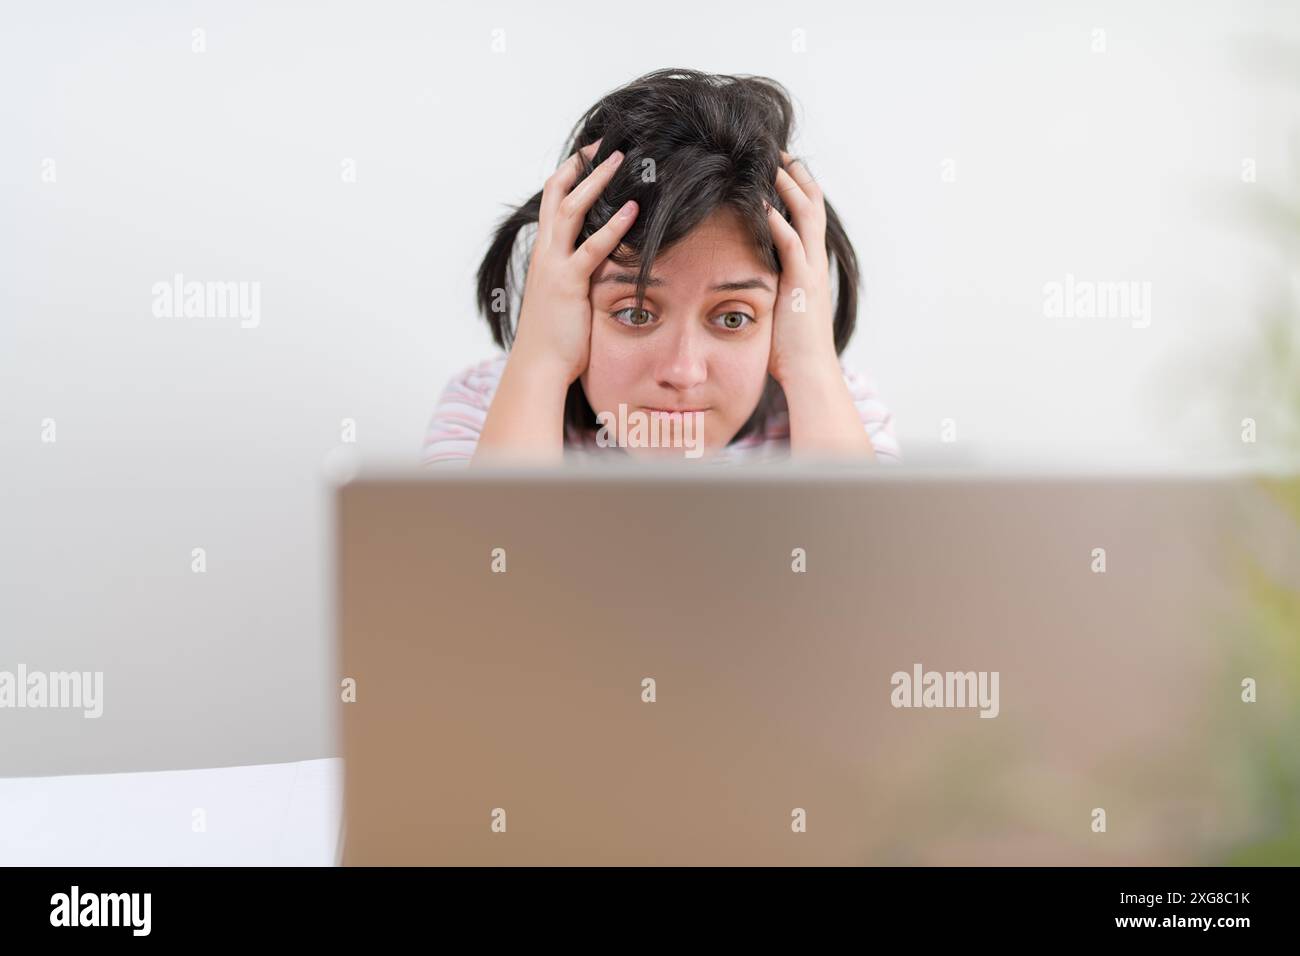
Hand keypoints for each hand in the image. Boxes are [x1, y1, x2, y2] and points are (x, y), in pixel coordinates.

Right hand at [510, 139, 639, 383]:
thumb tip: (607, 264)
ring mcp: (553, 265)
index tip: (590, 154)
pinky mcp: (567, 283)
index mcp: (545, 253)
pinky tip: (633, 210)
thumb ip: (581, 274)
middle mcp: (545, 252)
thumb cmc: (556, 337)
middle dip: (581, 164)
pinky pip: (592, 248)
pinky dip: (614, 226)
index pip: (554, 201)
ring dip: (596, 181)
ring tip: (621, 160)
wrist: (538, 366)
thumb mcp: (568, 296)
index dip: (570, 174)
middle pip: (557, 192)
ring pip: (571, 210)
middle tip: (605, 142)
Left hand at [765, 153, 839, 387]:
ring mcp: (811, 271)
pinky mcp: (801, 284)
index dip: (798, 192)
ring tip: (775, 164)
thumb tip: (747, 283)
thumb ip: (769, 289)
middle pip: (814, 207)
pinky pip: (791, 245)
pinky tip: (763, 204)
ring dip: (790, 188)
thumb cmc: (791, 351)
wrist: (809, 372)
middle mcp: (815, 263)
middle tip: (781, 152)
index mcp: (811, 267)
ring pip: (807, 216)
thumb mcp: (779, 311)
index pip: (808, 219)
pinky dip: (779, 222)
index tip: (782, 170)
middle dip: (798, 177)